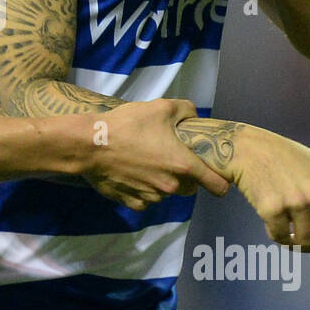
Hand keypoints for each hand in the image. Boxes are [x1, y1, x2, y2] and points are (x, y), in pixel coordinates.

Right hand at [82, 98, 231, 210]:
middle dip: (186, 177)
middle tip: (170, 159)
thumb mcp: (161, 107)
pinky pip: (145, 200)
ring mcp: (150, 197)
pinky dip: (143, 191)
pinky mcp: (131, 202)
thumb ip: (186, 110)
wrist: (89, 144)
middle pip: (190, 189)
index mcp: (183, 165)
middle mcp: (170, 186)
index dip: (220, 181)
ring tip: (146, 162)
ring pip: (166, 194)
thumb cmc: (127, 125)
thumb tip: (193, 117)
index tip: (214, 174)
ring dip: (162, 183)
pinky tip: (133, 174)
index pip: (217, 186)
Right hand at [226, 124, 309, 252]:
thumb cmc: (284, 156)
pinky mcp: (273, 209)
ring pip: (303, 241)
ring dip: (294, 244)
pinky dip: (276, 236)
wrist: (248, 148)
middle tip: (298, 240)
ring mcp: (296, 202)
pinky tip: (270, 225)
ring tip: (286, 235)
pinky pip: (280, 237)